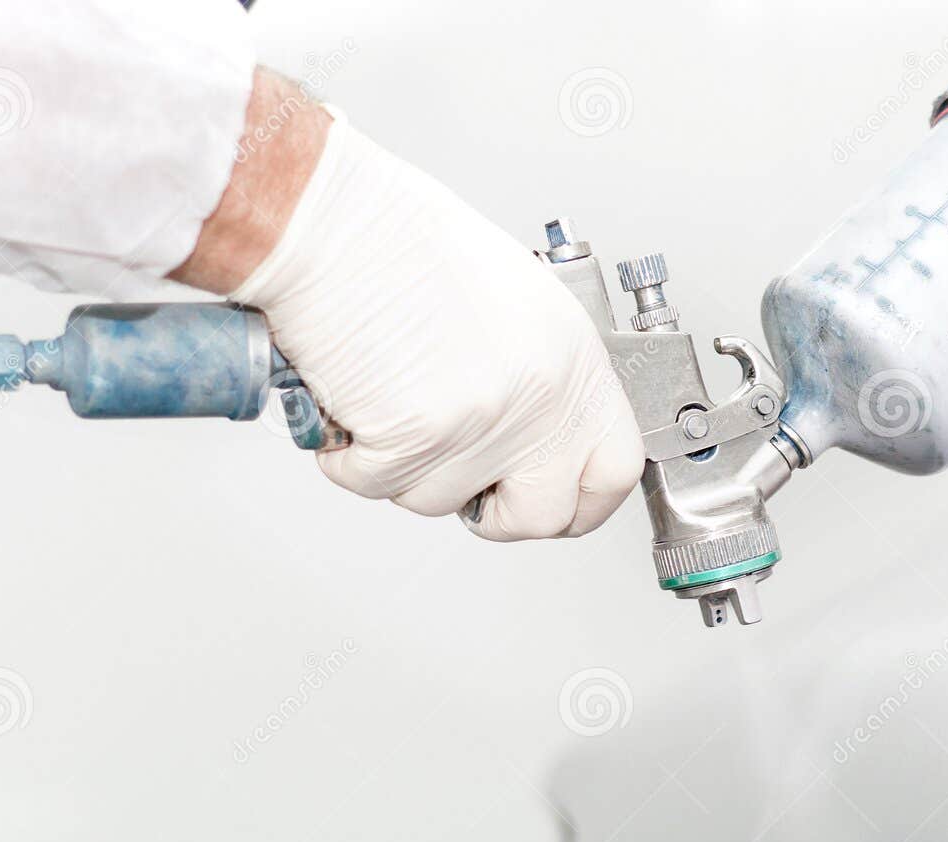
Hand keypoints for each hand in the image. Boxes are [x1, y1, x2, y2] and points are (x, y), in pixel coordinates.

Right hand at [174, 71, 643, 539]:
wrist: (334, 221)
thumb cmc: (405, 242)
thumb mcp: (517, 305)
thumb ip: (538, 381)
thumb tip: (530, 440)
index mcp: (574, 362)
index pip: (614, 469)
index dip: (581, 501)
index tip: (554, 504)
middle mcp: (541, 396)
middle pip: (541, 514)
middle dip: (494, 511)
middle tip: (459, 474)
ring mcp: (483, 423)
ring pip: (441, 501)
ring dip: (404, 465)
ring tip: (389, 395)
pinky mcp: (417, 437)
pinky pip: (375, 484)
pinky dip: (349, 455)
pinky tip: (351, 400)